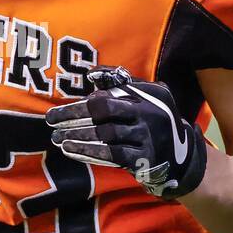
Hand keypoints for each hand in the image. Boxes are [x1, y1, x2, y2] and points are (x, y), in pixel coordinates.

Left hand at [45, 65, 206, 198]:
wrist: (181, 155)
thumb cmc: (155, 120)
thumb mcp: (148, 96)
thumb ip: (121, 82)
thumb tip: (92, 74)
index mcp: (149, 94)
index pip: (110, 94)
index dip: (83, 102)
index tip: (60, 109)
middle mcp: (149, 113)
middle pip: (104, 112)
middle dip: (73, 116)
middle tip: (51, 121)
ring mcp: (148, 137)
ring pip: (105, 135)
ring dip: (78, 136)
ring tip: (57, 137)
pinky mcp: (144, 159)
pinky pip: (112, 155)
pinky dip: (89, 152)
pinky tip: (72, 150)